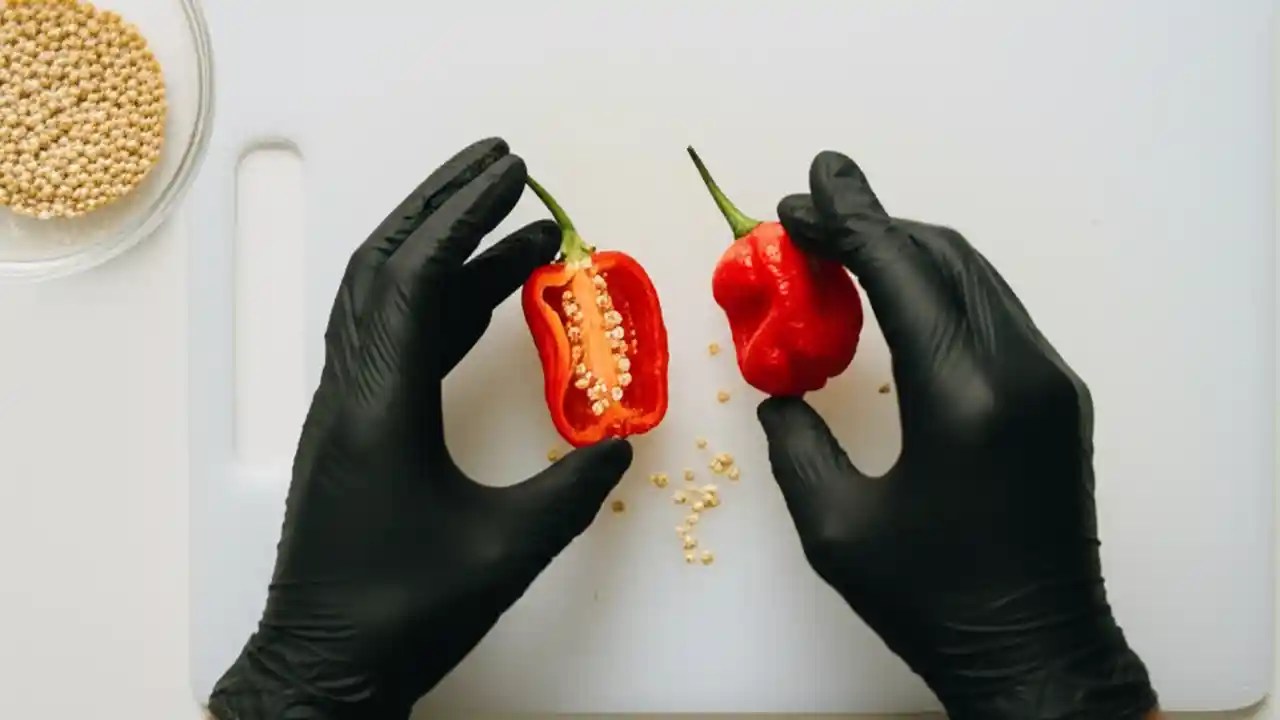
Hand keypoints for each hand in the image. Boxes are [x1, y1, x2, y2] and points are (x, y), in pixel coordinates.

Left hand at [207, 138, 632, 719]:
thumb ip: (572, 491)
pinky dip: (444, 305)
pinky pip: (399, 339)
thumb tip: (620, 445)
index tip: (510, 174)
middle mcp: (352, 390)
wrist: (323, 665)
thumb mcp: (503, 551)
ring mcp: (349, 406)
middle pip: (387, 266)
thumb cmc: (398, 615)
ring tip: (518, 228)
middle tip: (504, 166)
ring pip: (390, 300)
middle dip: (445, 205)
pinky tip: (490, 300)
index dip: (461, 216)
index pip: (412, 279)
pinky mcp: (358, 426)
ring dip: (446, 253)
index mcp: (377, 406)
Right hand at [759, 152, 1157, 718]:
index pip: (901, 272)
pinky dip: (940, 288)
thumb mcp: (836, 530)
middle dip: (872, 222)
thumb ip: (795, 445)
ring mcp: (1049, 382)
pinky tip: (898, 298)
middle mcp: (1018, 372)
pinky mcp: (1059, 399)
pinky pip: (994, 313)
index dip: (847, 220)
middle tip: (808, 213)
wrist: (1038, 652)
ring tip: (842, 245)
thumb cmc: (932, 602)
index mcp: (961, 399)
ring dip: (908, 250)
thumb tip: (780, 394)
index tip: (806, 186)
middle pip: (944, 257)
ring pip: (975, 277)